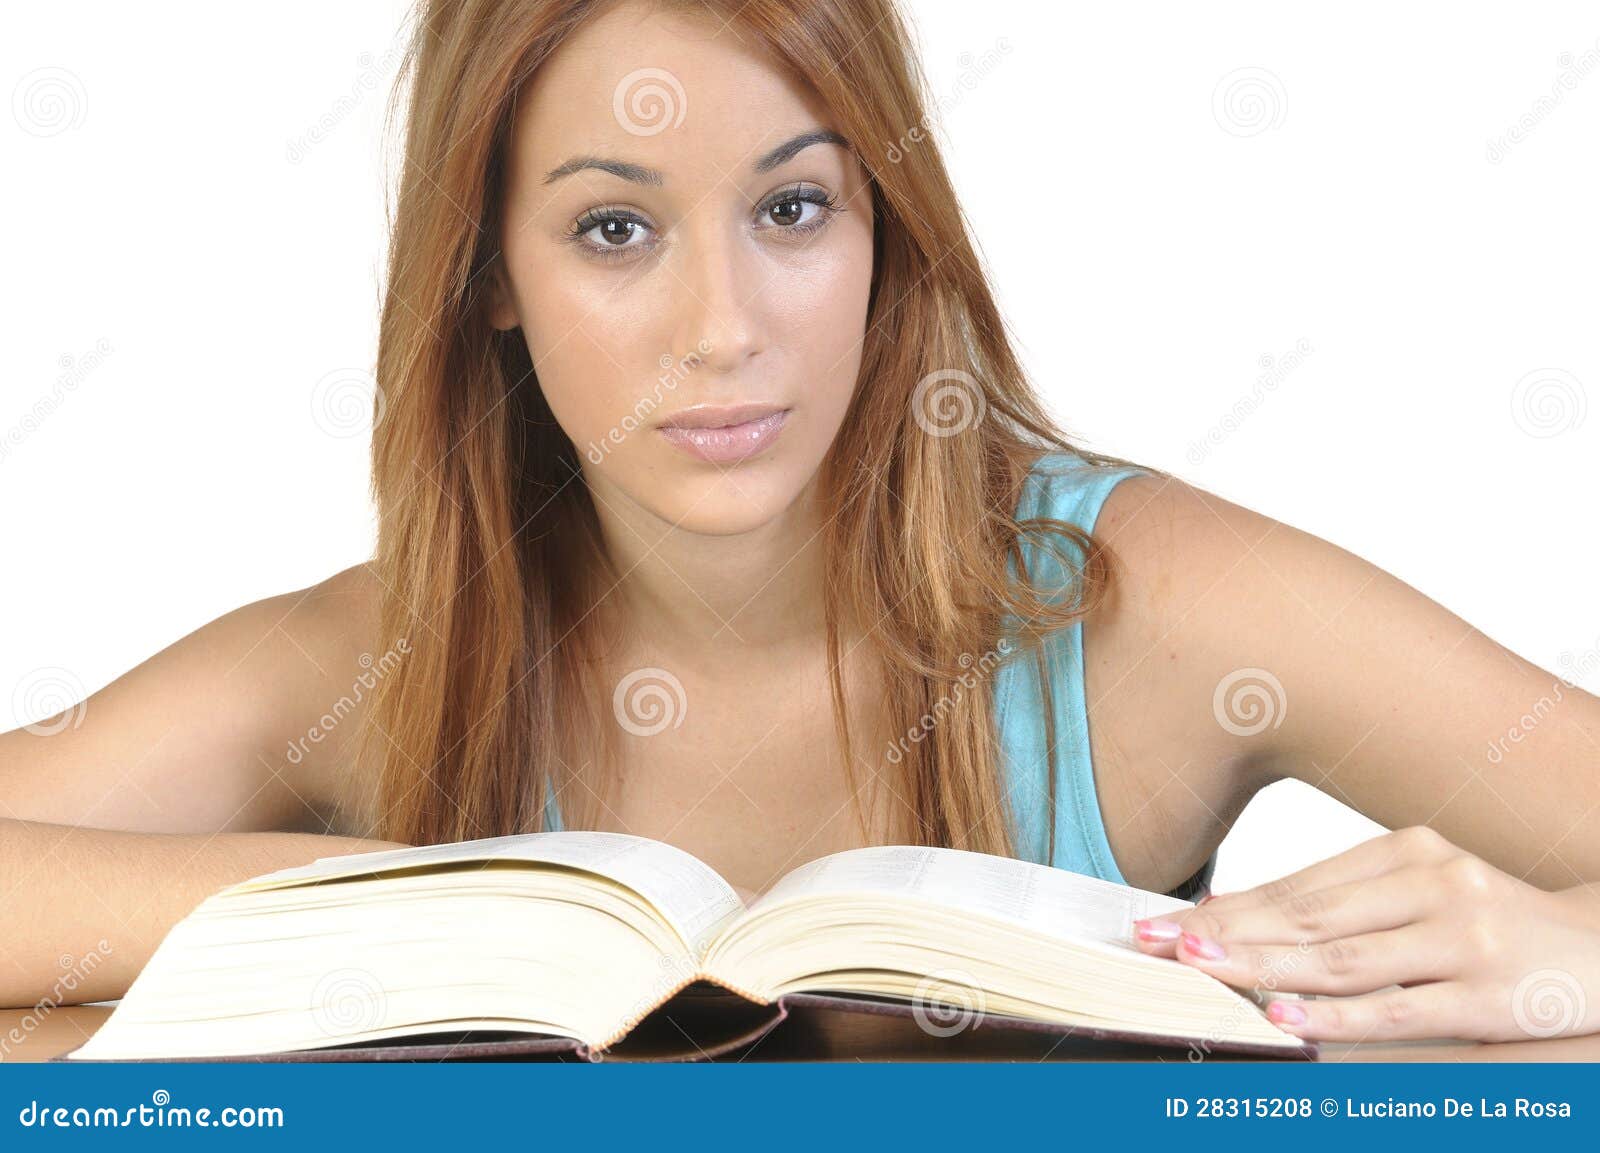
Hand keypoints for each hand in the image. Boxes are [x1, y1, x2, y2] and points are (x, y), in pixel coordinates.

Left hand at [1128, 826, 1599, 1042]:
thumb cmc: (1492, 921)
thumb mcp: (1426, 889)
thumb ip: (1345, 902)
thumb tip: (1237, 918)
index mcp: (1408, 850)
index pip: (1299, 886)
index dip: (1230, 906)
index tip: (1166, 920)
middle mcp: (1432, 882)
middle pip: (1307, 916)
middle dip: (1225, 932)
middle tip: (1157, 942)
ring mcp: (1460, 937)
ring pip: (1341, 960)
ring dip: (1262, 968)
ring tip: (1200, 968)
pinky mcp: (1485, 994)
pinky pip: (1397, 1010)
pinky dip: (1336, 1019)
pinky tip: (1286, 1019)